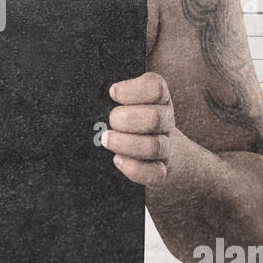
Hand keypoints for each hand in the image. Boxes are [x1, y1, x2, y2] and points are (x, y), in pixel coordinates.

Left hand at [101, 71, 175, 185]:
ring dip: (125, 143)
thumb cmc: (131, 118)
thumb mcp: (127, 100)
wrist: (158, 152)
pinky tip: (117, 160)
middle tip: (111, 121)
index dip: (134, 90)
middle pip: (155, 118)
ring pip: (153, 146)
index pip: (156, 88)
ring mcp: (165, 147)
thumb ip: (115, 93)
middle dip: (127, 119)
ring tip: (106, 139)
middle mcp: (165, 121)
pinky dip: (134, 168)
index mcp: (159, 99)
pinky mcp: (161, 170)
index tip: (112, 92)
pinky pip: (154, 173)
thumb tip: (98, 91)